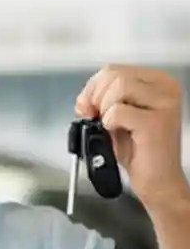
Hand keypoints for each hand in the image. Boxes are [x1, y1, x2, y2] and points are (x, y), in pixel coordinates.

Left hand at [75, 64, 187, 208]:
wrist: (156, 180)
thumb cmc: (138, 150)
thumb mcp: (116, 116)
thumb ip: (102, 99)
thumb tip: (83, 98)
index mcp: (157, 82)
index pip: (114, 69)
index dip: (92, 87)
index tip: (86, 106)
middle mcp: (165, 88)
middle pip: (114, 74)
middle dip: (94, 96)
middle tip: (94, 117)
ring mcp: (164, 103)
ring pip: (118, 87)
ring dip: (103, 109)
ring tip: (109, 125)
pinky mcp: (156, 122)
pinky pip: (118, 111)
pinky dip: (109, 123)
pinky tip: (118, 133)